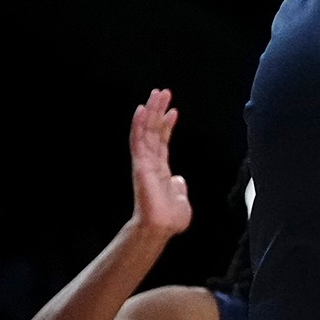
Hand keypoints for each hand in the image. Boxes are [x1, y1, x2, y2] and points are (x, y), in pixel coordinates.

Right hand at [129, 89, 190, 239]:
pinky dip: (139, 125)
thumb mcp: (180, 199)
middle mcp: (151, 162)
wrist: (161, 227)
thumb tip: (178, 181)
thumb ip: (179, 188)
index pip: (162, 141)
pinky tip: (141, 110)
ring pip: (146, 131)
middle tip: (162, 92)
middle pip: (153, 131)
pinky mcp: (140, 165)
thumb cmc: (169, 219)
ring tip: (156, 94)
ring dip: (150, 111)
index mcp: (160, 169)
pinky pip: (138, 141)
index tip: (173, 110)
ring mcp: (144, 162)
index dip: (167, 125)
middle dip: (157, 111)